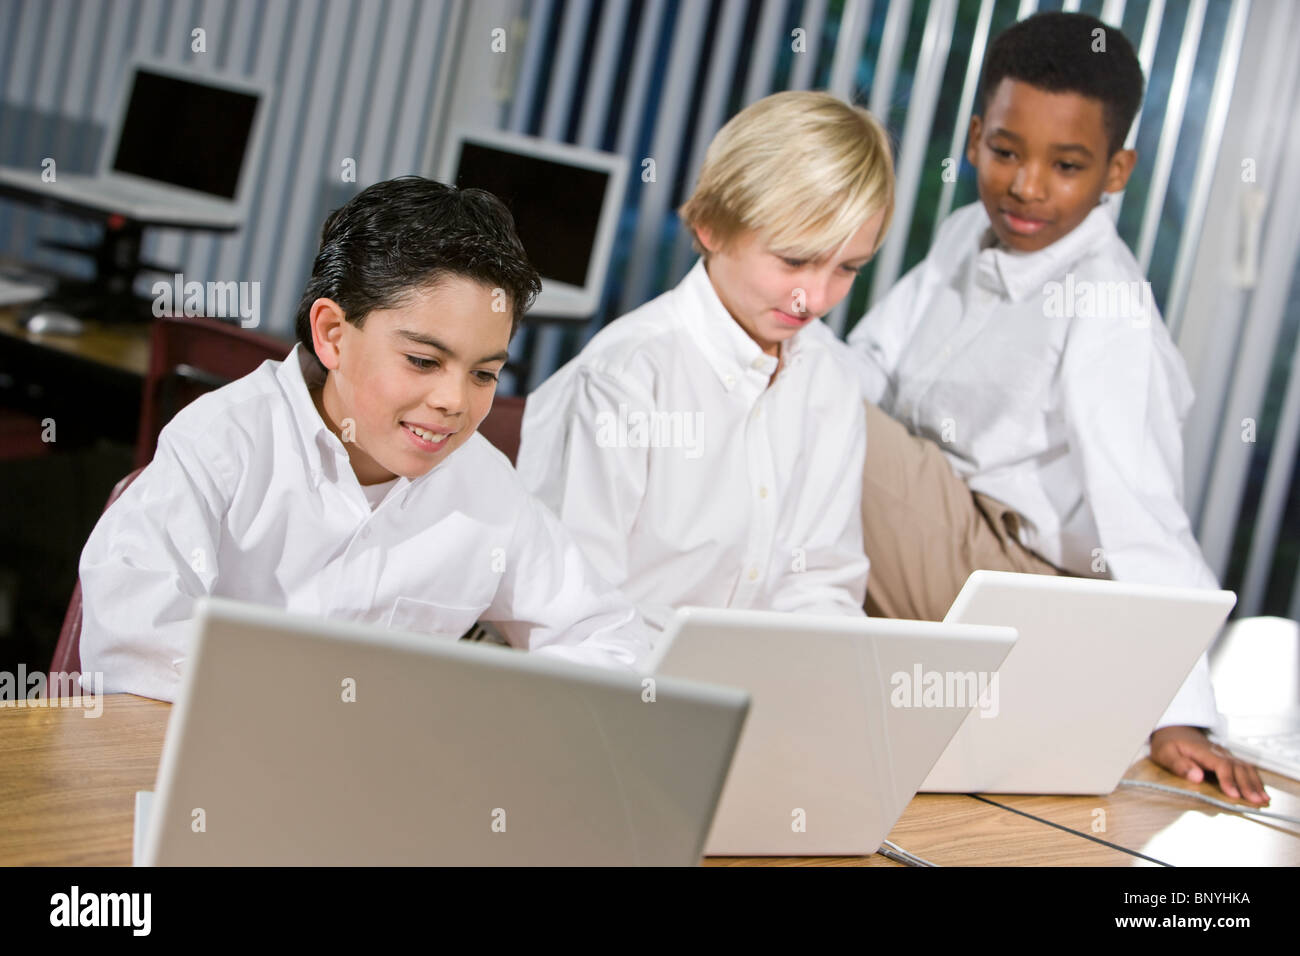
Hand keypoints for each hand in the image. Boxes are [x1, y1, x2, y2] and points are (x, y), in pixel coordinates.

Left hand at [1149, 725, 1269, 804]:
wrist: (1174, 731)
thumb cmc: (1169, 744)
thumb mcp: (1165, 754)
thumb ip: (1179, 765)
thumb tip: (1196, 777)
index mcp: (1203, 750)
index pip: (1221, 765)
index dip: (1228, 780)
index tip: (1233, 795)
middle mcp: (1218, 752)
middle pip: (1238, 767)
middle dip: (1248, 785)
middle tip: (1255, 801)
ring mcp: (1225, 755)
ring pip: (1245, 767)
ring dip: (1255, 783)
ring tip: (1264, 799)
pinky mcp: (1228, 759)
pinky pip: (1245, 768)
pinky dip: (1255, 780)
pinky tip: (1261, 791)